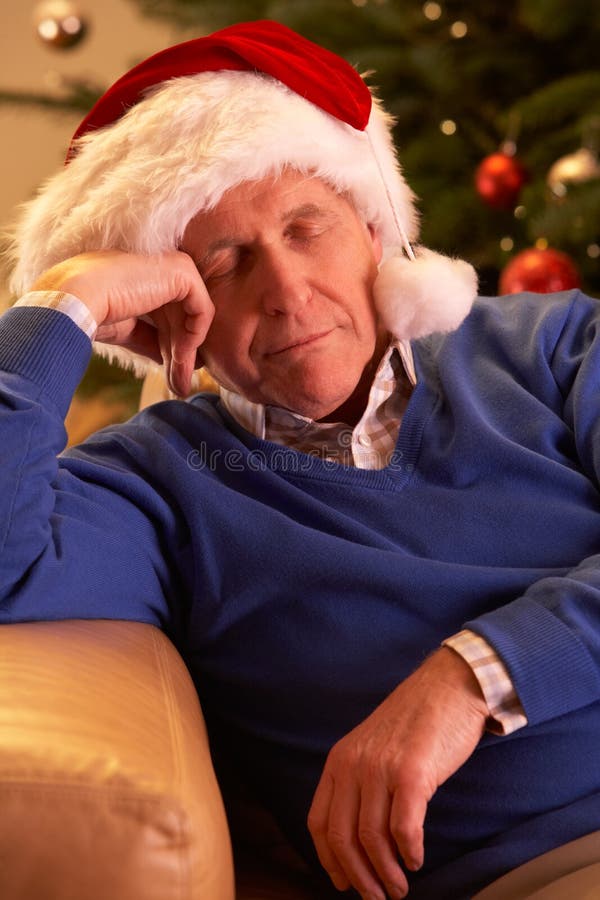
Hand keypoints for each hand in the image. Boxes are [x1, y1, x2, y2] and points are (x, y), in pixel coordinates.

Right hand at [32, 250, 213, 395]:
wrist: (77, 301)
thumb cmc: (91, 313)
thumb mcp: (126, 329)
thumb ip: (149, 340)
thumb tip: (169, 361)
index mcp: (143, 277)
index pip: (167, 316)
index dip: (170, 348)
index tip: (172, 377)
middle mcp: (160, 268)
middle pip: (181, 319)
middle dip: (181, 356)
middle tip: (179, 387)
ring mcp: (172, 266)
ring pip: (192, 318)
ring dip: (187, 353)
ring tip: (179, 383)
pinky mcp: (183, 271)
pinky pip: (202, 310)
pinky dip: (195, 337)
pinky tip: (181, 357)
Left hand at [307, 647, 488, 898]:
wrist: (449, 685)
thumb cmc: (416, 720)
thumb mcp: (372, 745)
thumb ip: (360, 779)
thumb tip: (359, 832)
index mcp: (339, 759)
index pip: (319, 821)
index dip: (329, 859)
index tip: (342, 882)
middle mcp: (354, 764)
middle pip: (343, 836)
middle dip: (358, 877)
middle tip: (375, 897)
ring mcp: (381, 767)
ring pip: (372, 839)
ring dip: (386, 873)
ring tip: (399, 888)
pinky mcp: (413, 772)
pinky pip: (404, 827)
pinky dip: (409, 852)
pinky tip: (415, 859)